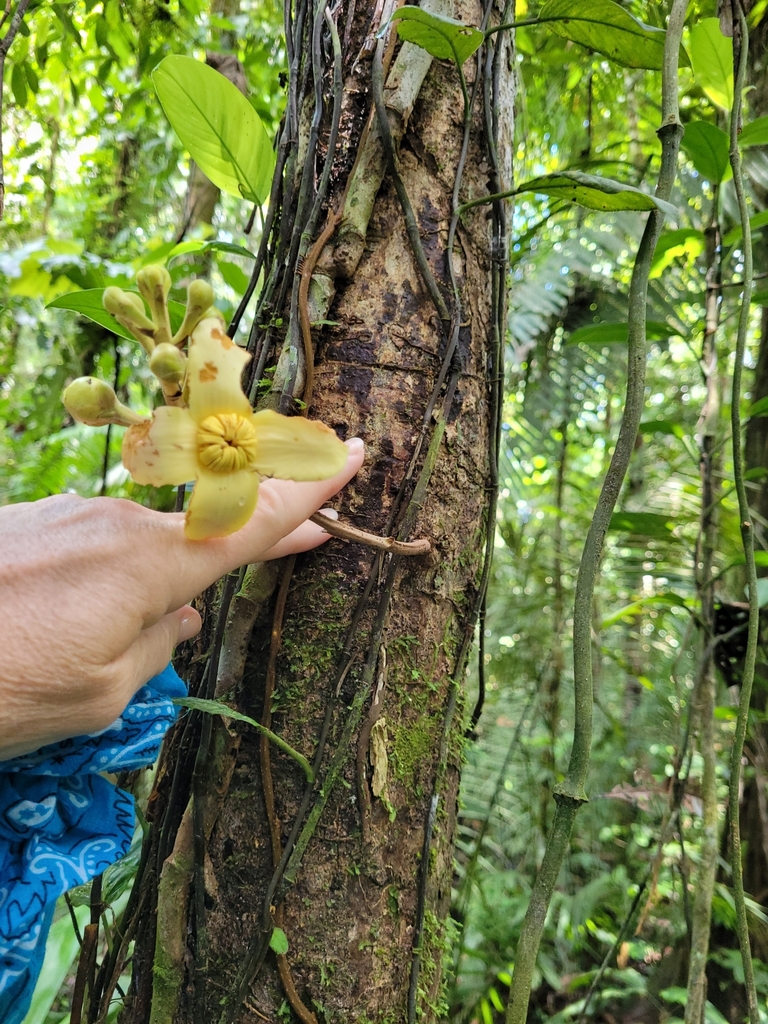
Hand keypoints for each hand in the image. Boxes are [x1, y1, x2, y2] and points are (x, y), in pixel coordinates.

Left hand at [0, 437, 363, 758]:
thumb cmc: (1, 689)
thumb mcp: (97, 696)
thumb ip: (154, 649)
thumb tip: (179, 617)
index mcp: (145, 566)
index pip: (249, 521)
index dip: (309, 492)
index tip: (354, 452)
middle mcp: (113, 523)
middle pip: (201, 524)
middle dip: (255, 528)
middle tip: (308, 529)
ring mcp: (65, 516)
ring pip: (139, 540)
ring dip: (164, 571)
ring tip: (149, 626)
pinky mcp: (27, 524)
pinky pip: (93, 543)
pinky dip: (113, 571)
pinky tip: (87, 613)